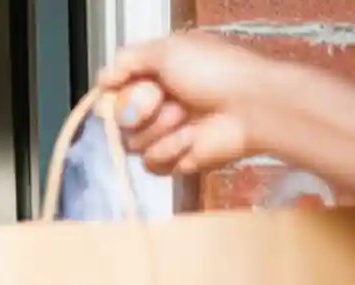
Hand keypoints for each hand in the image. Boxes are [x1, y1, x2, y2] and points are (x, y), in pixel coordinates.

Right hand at [96, 32, 281, 174]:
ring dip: (158, 130)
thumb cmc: (218, 73)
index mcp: (154, 75)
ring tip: (185, 117)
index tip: (126, 88)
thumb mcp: (167, 50)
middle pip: (118, 121)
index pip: (112, 93)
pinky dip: (171, 150)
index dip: (115, 96)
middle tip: (163, 99)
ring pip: (133, 145)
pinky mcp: (178, 160)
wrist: (252, 107)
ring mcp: (167, 134)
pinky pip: (152, 164)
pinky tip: (192, 138)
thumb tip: (102, 78)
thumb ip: (127, 59)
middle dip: (138, 111)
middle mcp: (158, 105)